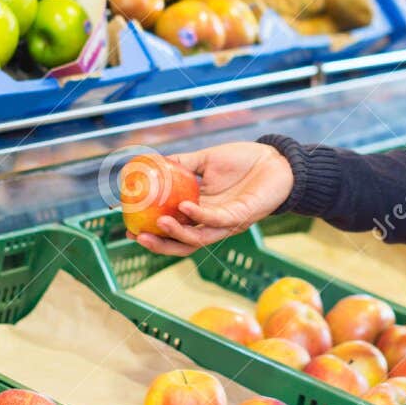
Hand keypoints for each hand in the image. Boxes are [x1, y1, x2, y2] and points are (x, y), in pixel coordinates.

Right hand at [135, 141, 294, 256]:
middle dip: (160, 244)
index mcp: (201, 210)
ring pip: (199, 238)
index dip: (153, 233)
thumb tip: (157, 162)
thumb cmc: (244, 161)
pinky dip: (200, 215)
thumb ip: (185, 163)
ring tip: (160, 224)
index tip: (129, 229)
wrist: (276, 160)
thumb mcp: (207, 160)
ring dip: (178, 234)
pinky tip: (185, 207)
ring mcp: (226, 222)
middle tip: (138, 237)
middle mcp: (212, 222)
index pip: (174, 229)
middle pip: (183, 243)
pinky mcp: (241, 217)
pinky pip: (217, 220)